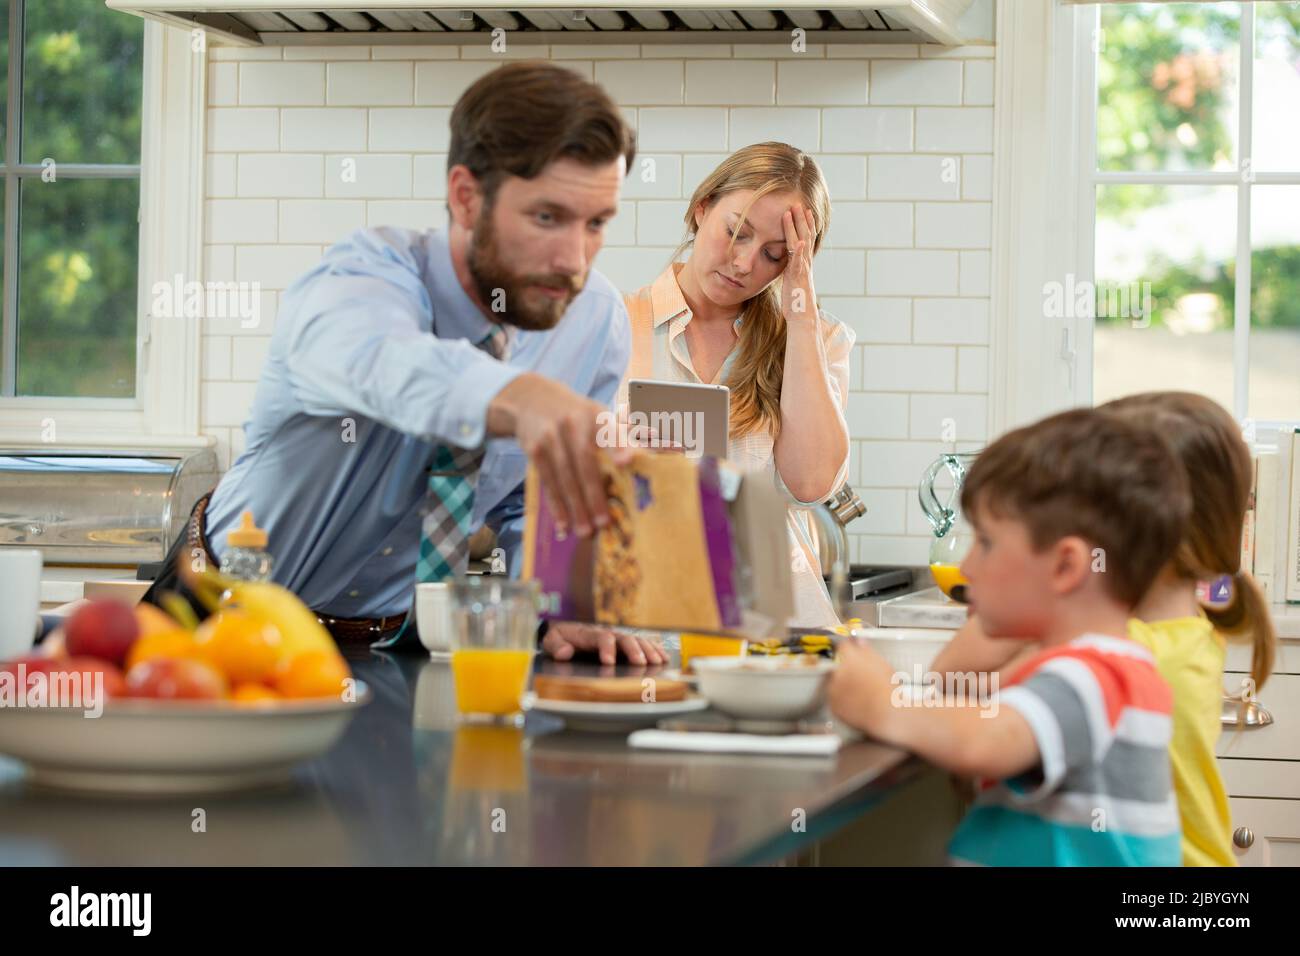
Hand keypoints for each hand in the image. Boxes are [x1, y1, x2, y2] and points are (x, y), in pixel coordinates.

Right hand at [487, 373, 631, 537]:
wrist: (534, 399)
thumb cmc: (579, 415)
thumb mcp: (601, 416)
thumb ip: (631, 434)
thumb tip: (670, 447)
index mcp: (597, 415)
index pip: (610, 431)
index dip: (619, 446)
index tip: (627, 462)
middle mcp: (574, 423)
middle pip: (585, 462)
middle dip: (594, 495)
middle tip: (604, 523)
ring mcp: (551, 436)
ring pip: (564, 476)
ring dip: (575, 506)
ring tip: (585, 531)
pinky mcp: (534, 449)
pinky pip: (547, 481)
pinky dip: (555, 504)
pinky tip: (563, 523)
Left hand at [541, 621, 668, 665]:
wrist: (565, 631)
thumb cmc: (560, 637)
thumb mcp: (552, 640)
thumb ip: (557, 645)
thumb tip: (565, 652)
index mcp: (589, 633)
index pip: (601, 637)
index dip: (606, 648)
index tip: (608, 662)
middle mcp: (607, 633)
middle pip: (624, 638)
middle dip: (634, 650)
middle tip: (641, 663)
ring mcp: (618, 638)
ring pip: (637, 640)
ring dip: (648, 650)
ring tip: (658, 662)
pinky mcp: (624, 644)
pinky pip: (642, 644)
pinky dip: (654, 649)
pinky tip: (664, 657)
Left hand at [779, 205, 818, 324]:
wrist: (802, 317)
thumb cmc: (796, 302)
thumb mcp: (791, 281)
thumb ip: (790, 270)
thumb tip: (786, 264)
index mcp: (802, 263)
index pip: (804, 239)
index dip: (803, 225)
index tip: (802, 211)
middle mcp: (805, 263)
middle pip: (805, 236)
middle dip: (801, 219)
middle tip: (798, 203)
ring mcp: (803, 269)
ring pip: (801, 244)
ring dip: (798, 227)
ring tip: (795, 212)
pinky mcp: (798, 277)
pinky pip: (799, 262)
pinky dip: (800, 251)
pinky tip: (800, 241)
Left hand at [827, 639, 899, 734]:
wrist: (886, 713)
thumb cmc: (887, 689)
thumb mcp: (882, 664)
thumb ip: (867, 650)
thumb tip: (859, 641)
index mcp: (849, 658)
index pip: (843, 646)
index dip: (849, 648)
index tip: (852, 651)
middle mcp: (837, 672)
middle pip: (837, 664)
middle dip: (845, 667)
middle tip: (860, 675)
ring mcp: (833, 690)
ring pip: (834, 682)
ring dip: (842, 683)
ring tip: (860, 691)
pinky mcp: (833, 705)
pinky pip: (834, 698)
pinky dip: (842, 699)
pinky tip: (856, 701)